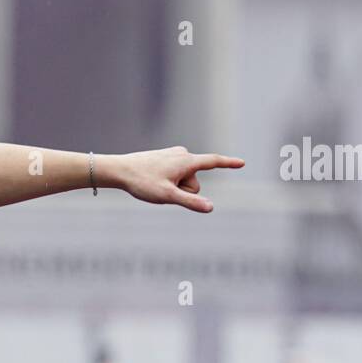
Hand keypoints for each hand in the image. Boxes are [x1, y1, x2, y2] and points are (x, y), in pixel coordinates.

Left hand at [115, 146, 242, 212]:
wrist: (119, 170)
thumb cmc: (142, 182)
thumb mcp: (167, 196)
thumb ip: (190, 202)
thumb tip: (211, 208)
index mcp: (186, 161)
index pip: (213, 161)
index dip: (228, 163)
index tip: (242, 163)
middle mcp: (182, 154)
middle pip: (195, 183)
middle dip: (183, 191)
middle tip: (161, 189)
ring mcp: (174, 156)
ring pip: (184, 181)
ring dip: (173, 188)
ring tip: (154, 184)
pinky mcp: (166, 159)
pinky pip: (175, 177)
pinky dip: (168, 183)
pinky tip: (153, 180)